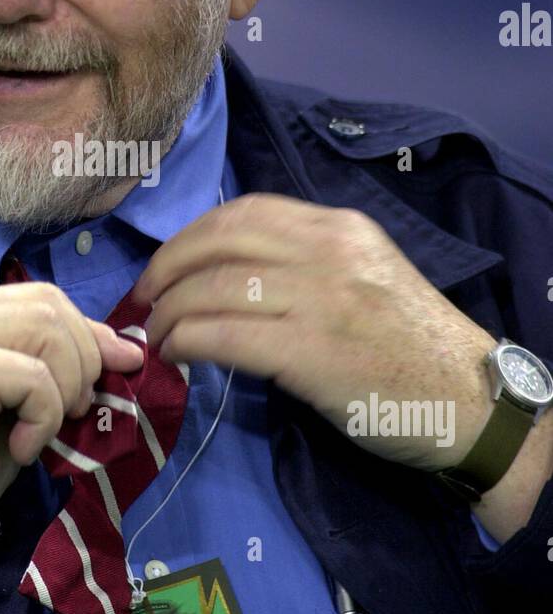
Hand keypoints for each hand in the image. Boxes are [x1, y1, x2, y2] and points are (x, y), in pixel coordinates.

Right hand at [0, 282, 143, 584]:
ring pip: (47, 330)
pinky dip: (44, 418)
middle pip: (48, 303)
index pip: (39, 298)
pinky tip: (18, 451)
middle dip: (84, 357)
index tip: (118, 369)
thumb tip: (124, 351)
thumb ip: (50, 379)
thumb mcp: (8, 419)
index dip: (87, 331)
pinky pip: (33, 377)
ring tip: (42, 433)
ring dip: (66, 387)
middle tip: (76, 413)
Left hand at [132, 194, 494, 470]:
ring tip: (156, 336)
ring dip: (167, 312)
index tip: (166, 265)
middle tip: (143, 299)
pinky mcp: (310, 353)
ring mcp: (319, 300)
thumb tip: (225, 275)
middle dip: (165, 268)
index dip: (190, 235)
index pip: (244, 211)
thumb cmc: (412, 345)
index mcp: (339, 228)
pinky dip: (186, 341)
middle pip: (217, 241)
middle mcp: (328, 252)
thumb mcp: (366, 276)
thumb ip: (306, 263)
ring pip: (211, 287)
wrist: (469, 401)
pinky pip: (223, 335)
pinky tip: (177, 355)